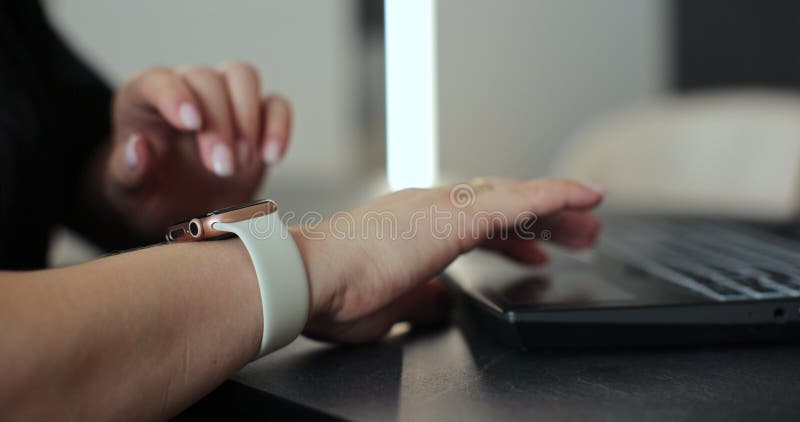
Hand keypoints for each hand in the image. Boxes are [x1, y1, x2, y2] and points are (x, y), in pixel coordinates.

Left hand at [103, 62, 291, 234]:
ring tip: (244, 161)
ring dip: (248, 118)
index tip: (191, 123)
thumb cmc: (152, 196)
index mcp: (144, 103)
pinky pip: (276, 104)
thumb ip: (127, 173)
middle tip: (221, 167)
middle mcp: (186, 92)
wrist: (184, 213)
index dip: (174, 95)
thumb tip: (138, 148)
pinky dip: (279, 127)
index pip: (156, 81)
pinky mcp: (258, 119)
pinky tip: (272, 157)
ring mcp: (225, 101)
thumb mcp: (129, 194)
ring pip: (242, 76)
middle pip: (207, 79)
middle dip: (219, 123)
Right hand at [292, 178, 604, 341]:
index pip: (475, 221)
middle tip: (579, 233)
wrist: (304, 276)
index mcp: (414, 223)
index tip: (537, 250)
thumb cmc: (332, 291)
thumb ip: (422, 299)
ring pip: (514, 199)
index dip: (512, 237)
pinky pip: (516, 203)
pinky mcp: (452, 217)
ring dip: (556, 211)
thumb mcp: (393, 302)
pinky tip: (581, 199)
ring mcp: (441, 207)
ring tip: (590, 225)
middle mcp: (430, 205)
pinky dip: (552, 196)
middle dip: (543, 220)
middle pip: (502, 205)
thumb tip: (442, 303)